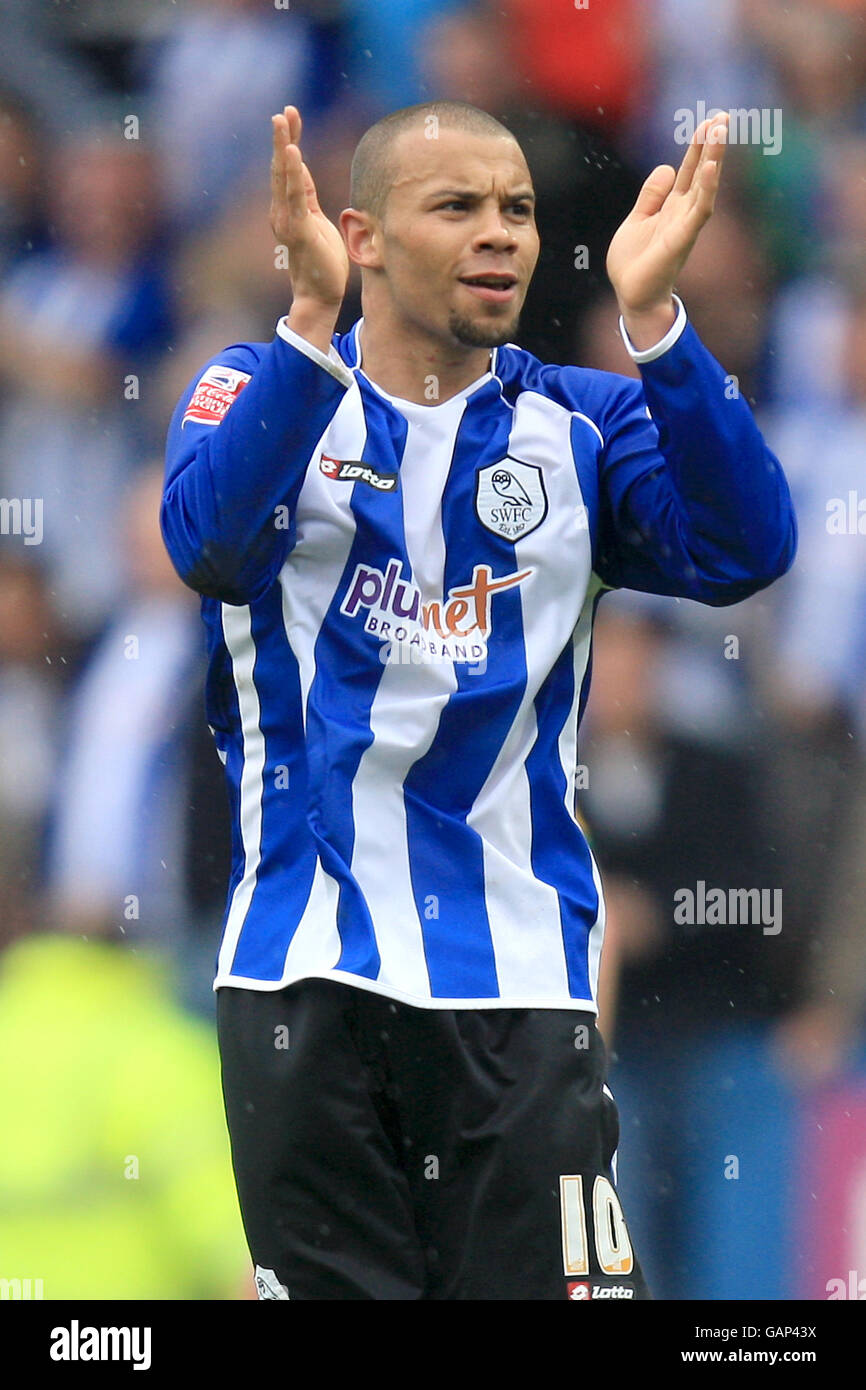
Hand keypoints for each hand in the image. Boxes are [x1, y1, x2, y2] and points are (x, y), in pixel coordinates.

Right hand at [270, 106, 348, 344]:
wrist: (320, 294)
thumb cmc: (322, 261)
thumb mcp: (317, 221)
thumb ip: (308, 197)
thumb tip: (304, 174)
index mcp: (287, 208)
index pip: (289, 168)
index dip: (290, 141)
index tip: (291, 116)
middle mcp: (281, 211)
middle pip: (281, 167)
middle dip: (282, 137)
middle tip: (283, 111)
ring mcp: (286, 220)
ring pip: (283, 176)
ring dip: (283, 147)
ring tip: (282, 121)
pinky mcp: (298, 229)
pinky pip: (294, 195)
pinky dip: (294, 172)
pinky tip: (293, 152)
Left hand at [606, 114, 727, 347]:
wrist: (632, 296)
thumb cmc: (634, 264)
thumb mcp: (637, 220)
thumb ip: (651, 196)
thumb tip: (666, 169)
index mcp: (673, 207)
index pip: (688, 170)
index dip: (697, 147)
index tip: (708, 121)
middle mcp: (684, 213)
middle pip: (700, 173)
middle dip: (711, 146)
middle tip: (723, 117)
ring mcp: (685, 225)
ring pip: (704, 187)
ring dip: (713, 160)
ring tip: (720, 132)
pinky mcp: (682, 239)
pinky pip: (699, 211)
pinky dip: (705, 189)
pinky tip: (709, 168)